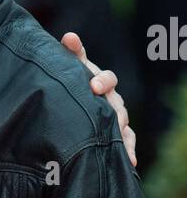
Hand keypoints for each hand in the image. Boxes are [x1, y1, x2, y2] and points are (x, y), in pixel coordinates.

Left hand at [60, 32, 136, 166]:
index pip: (107, 78)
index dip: (102, 81)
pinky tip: (130, 161)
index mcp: (99, 81)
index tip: (93, 86)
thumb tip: (70, 36)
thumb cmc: (69, 81)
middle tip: (107, 118)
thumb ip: (71, 53)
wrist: (66, 103)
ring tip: (118, 142)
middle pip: (118, 104)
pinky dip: (128, 151)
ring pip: (123, 123)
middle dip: (113, 110)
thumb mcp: (68, 68)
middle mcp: (111, 98)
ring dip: (122, 132)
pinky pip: (126, 142)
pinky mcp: (116, 134)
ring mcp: (115, 116)